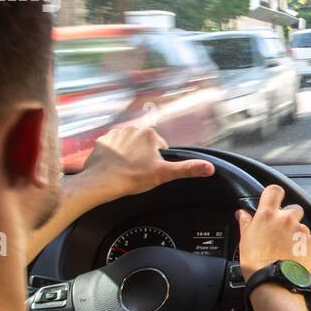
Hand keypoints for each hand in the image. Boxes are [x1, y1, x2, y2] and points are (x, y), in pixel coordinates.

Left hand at [78, 126, 214, 203]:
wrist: (101, 182)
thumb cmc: (132, 177)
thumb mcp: (164, 174)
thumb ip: (187, 169)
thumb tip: (209, 168)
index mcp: (149, 133)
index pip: (160, 147)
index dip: (157, 161)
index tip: (150, 170)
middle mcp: (132, 128)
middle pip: (144, 145)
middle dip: (143, 157)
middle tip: (138, 172)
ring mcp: (115, 134)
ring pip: (129, 146)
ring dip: (129, 155)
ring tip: (126, 170)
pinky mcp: (101, 141)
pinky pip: (112, 148)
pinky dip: (114, 156)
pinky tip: (114, 167)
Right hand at [236, 184, 310, 279]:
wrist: (274, 283)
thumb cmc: (256, 264)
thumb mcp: (245, 240)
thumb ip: (246, 222)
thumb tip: (242, 214)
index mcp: (268, 215)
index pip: (275, 190)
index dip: (275, 194)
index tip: (274, 201)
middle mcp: (287, 219)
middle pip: (293, 208)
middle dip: (288, 217)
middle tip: (280, 232)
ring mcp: (301, 230)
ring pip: (301, 225)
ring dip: (296, 233)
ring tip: (286, 248)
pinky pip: (310, 239)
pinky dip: (304, 245)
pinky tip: (294, 255)